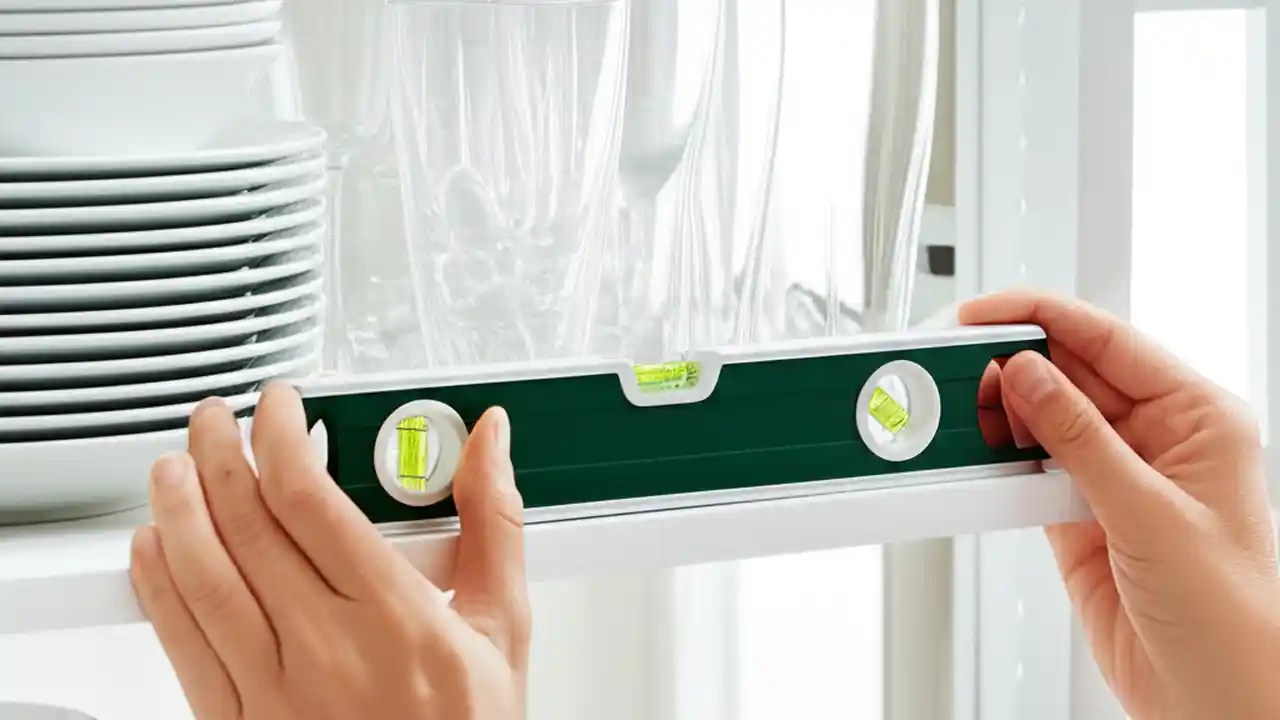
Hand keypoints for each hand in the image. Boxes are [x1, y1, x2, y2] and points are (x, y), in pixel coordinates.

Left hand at [129, 384, 529, 719]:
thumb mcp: (503, 627)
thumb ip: (495, 523)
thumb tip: (490, 443)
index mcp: (393, 614)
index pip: (310, 498)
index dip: (281, 436)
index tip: (280, 408)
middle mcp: (325, 647)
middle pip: (247, 526)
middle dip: (219, 454)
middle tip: (216, 422)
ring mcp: (273, 688)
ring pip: (204, 577)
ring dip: (177, 508)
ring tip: (174, 466)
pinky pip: (181, 643)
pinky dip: (158, 584)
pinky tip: (154, 547)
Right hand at [962, 291, 1279, 719]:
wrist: (1219, 701)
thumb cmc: (1236, 616)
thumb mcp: (1152, 513)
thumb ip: (1079, 439)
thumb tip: (1027, 374)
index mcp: (1196, 417)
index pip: (1109, 340)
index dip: (1042, 317)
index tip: (985, 314)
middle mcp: (1155, 441)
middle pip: (1068, 376)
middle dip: (1010, 366)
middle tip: (953, 365)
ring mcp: (1113, 481)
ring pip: (1040, 425)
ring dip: (997, 418)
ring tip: (954, 411)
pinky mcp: (1078, 521)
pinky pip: (1024, 476)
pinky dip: (994, 468)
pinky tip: (973, 461)